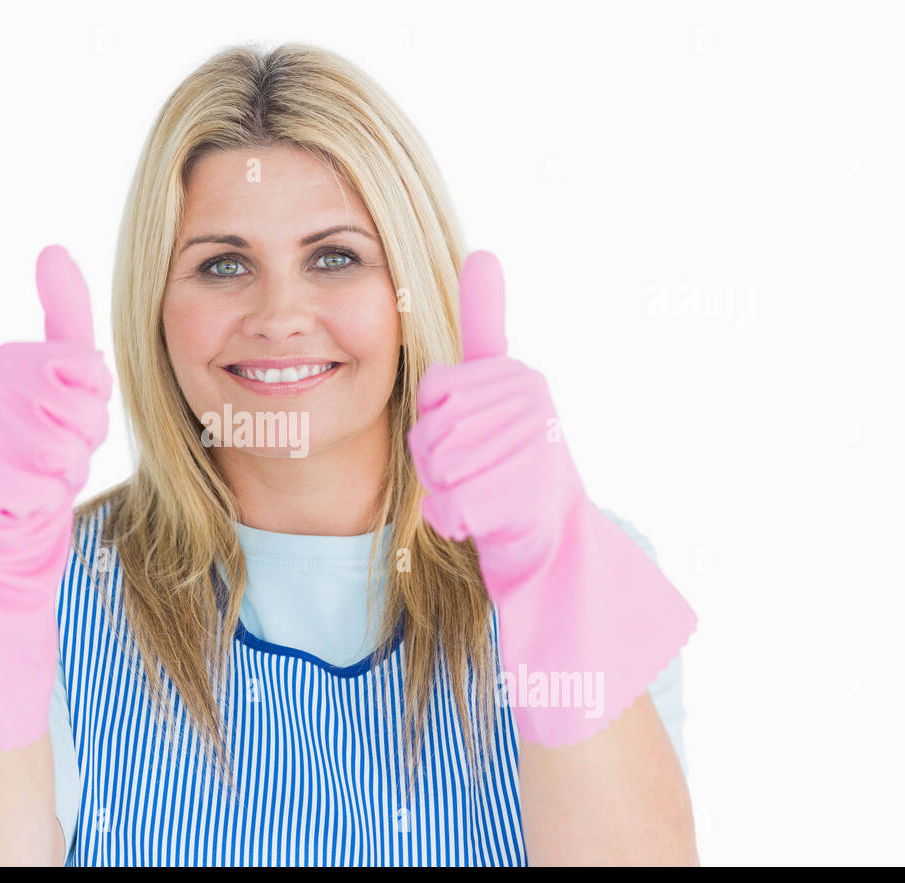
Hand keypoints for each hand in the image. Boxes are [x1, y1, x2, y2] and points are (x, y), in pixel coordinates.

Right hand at [0, 246, 111, 596]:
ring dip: (67, 471)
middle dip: (83, 439)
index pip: (93, 372)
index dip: (92, 401)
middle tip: (55, 443)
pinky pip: (48, 492)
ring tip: (40, 467)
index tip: (67, 407)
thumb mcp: (56, 366)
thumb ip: (65, 312)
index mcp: (12, 357)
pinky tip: (26, 493)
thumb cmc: (36, 430)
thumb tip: (53, 250)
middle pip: (86, 414)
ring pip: (69, 455)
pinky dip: (46, 500)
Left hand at [406, 250, 583, 600]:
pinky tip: (479, 519)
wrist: (550, 533)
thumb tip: (484, 252)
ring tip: (480, 490)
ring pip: (435, 468)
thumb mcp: (497, 386)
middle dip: (435, 460)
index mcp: (515, 376)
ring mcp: (528, 449)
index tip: (471, 431)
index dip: (436, 419)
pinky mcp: (520, 498)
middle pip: (428, 429)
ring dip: (444, 491)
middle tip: (476, 470)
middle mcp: (529, 404)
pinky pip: (447, 508)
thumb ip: (486, 323)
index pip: (433, 390)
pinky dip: (451, 522)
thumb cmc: (510, 457)